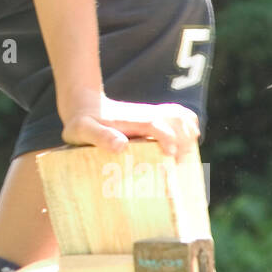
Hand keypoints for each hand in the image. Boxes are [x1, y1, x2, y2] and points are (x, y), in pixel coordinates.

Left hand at [61, 95, 200, 160]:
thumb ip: (101, 137)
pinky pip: (179, 117)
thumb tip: (121, 145)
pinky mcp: (155, 119)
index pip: (156, 124)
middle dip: (184, 140)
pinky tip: (187, 144)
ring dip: (190, 134)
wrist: (84, 107)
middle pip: (176, 119)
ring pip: (181, 116)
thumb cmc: (82, 124)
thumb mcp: (83, 131)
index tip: (171, 155)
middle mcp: (146, 115)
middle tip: (180, 165)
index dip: (167, 137)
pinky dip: (189, 128)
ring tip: (186, 157)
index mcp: (132, 119)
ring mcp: (153, 115)